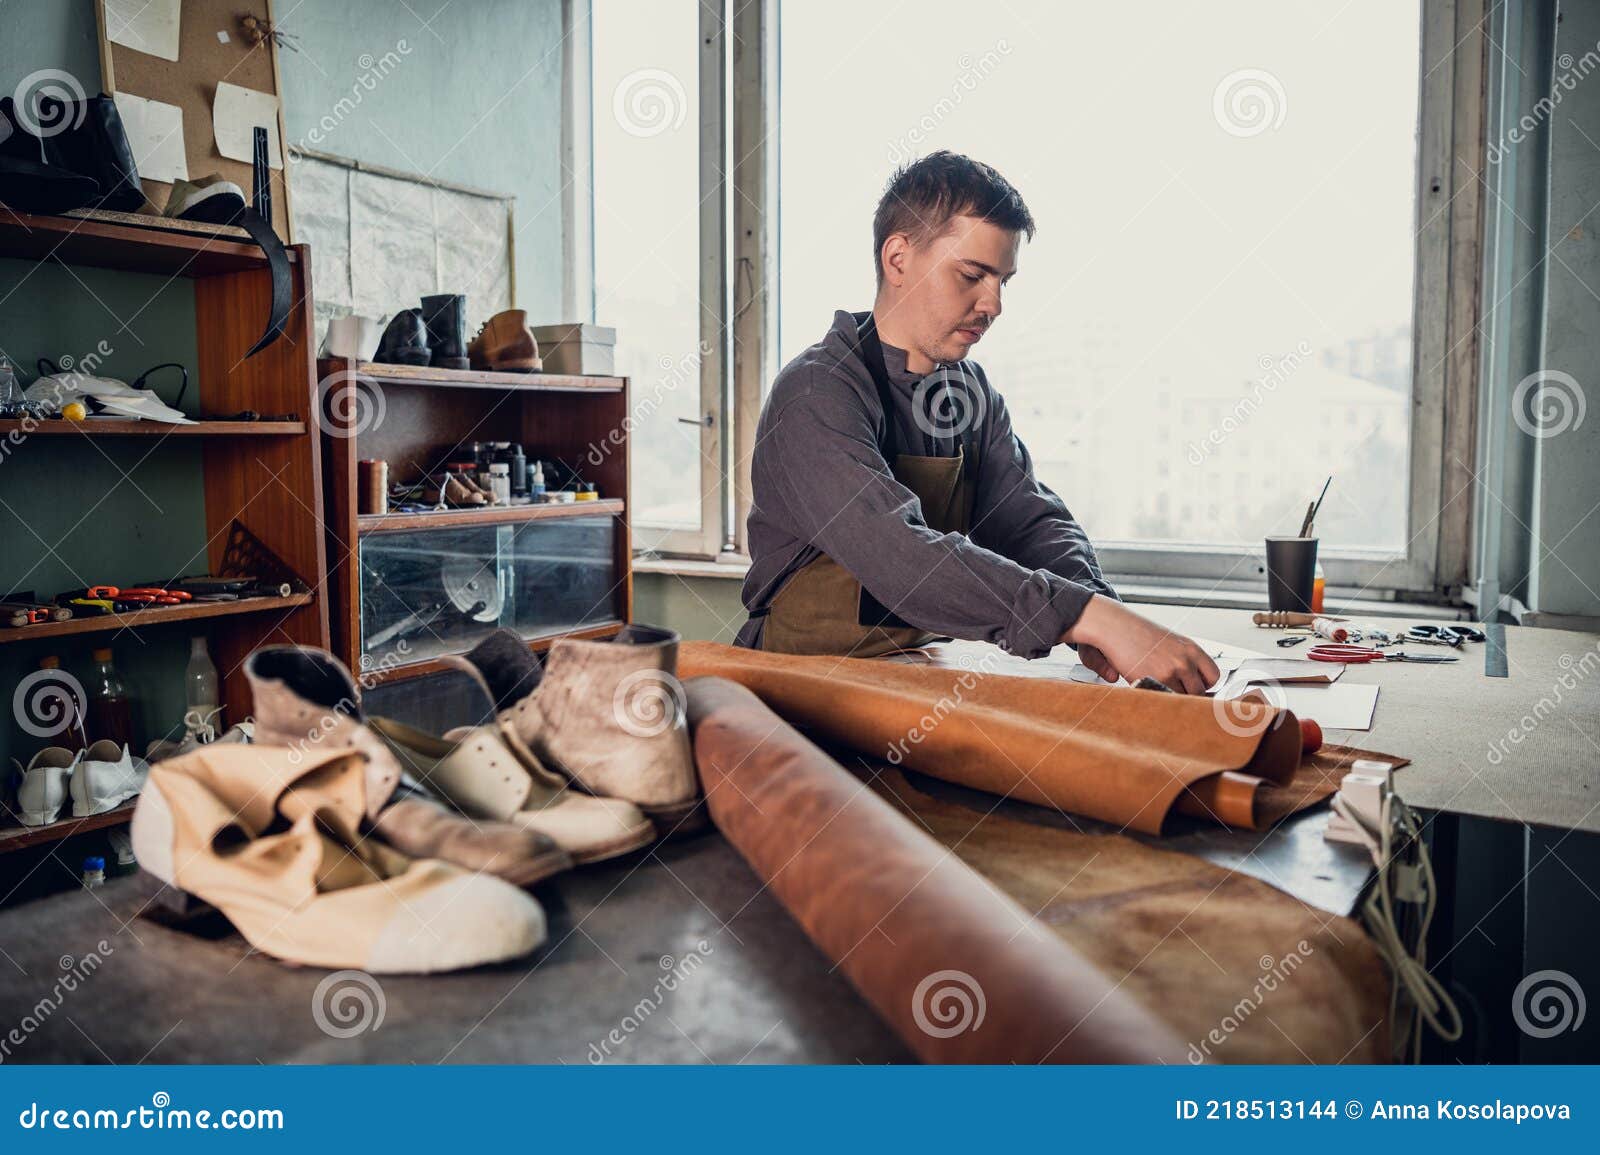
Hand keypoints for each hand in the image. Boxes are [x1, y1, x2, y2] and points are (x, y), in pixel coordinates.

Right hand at [1063, 595, 1221, 694]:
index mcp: (1191, 648)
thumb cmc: (1135, 633)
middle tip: (1172, 692)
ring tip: (1158, 691)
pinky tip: (1149, 691)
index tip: (1193, 688)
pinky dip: (1157, 698)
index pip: (1214, 676)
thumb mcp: (1168, 642)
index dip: (1203, 685)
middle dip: (1187, 695)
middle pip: (1200, 692)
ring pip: (1183, 698)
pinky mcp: (1154, 679)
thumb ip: (1182, 661)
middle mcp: (1185, 659)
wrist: (1113, 626)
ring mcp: (1172, 671)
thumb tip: (1194, 684)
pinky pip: (1164, 698)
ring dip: (1171, 698)